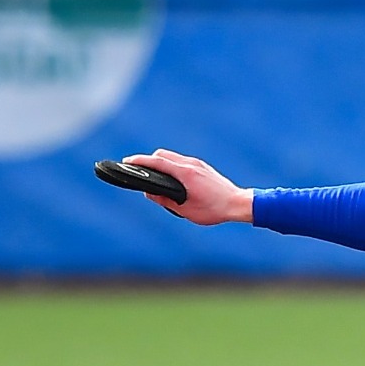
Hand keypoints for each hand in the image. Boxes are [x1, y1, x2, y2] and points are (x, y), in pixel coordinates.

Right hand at [123, 149, 253, 225]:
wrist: (238, 203)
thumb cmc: (214, 209)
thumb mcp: (185, 210)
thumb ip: (164, 201)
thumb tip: (149, 193)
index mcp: (185, 174)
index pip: (156, 162)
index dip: (139, 161)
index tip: (127, 161)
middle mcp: (191, 164)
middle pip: (162, 155)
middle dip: (148, 161)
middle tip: (137, 170)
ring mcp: (197, 164)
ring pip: (172, 157)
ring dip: (160, 162)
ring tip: (152, 175)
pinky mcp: (202, 167)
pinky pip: (181, 161)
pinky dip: (171, 165)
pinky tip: (169, 178)